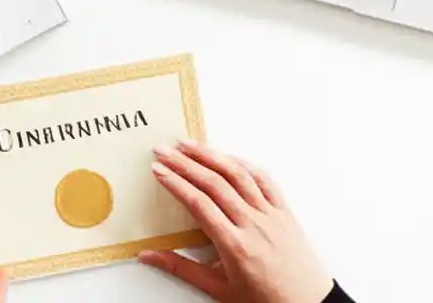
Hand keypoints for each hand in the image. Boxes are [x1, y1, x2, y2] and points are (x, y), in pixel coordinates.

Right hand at [140, 141, 333, 302]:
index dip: (175, 183)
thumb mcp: (218, 289)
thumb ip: (180, 269)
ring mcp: (271, 215)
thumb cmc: (265, 300)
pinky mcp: (285, 212)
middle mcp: (254, 225)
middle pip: (214, 183)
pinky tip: (228, 156)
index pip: (199, 204)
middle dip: (185, 163)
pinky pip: (264, 180)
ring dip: (211, 155)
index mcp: (235, 246)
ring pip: (238, 175)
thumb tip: (148, 256)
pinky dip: (244, 164)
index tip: (158, 170)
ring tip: (189, 144)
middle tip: (164, 150)